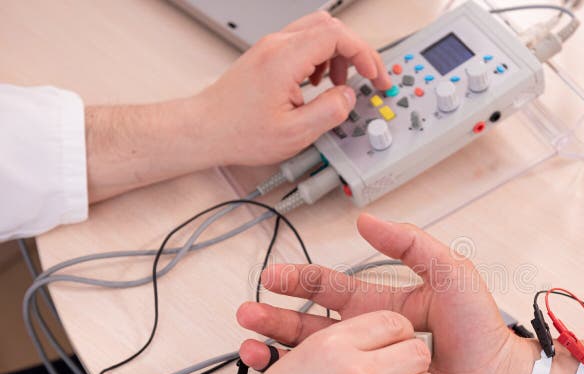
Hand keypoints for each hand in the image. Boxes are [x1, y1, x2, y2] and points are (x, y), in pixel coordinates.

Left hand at [194, 11, 391, 166]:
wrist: (205, 129)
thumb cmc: (238, 132)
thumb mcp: (294, 133)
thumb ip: (329, 111)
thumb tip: (348, 96)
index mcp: (285, 58)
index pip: (337, 35)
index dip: (364, 53)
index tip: (374, 75)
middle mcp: (277, 45)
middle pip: (331, 27)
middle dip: (356, 52)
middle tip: (368, 77)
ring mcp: (271, 47)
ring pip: (318, 32)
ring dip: (338, 55)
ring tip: (339, 85)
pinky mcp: (267, 55)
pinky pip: (303, 43)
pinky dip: (320, 59)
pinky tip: (317, 85)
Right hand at [238, 213, 522, 373]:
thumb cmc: (479, 328)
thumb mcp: (450, 273)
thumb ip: (411, 244)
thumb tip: (364, 219)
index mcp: (379, 307)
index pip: (329, 288)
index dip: (298, 279)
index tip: (270, 278)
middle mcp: (367, 340)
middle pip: (311, 325)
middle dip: (275, 317)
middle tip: (246, 315)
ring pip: (313, 361)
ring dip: (280, 351)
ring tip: (250, 349)